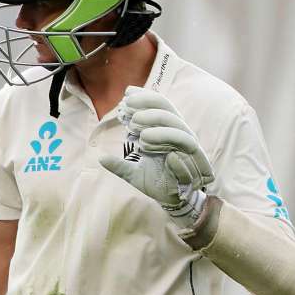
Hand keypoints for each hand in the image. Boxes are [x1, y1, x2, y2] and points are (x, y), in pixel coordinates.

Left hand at [100, 86, 213, 225]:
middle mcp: (180, 136)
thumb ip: (119, 165)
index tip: (126, 94)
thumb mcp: (133, 173)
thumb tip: (100, 158)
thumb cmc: (156, 181)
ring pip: (180, 132)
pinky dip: (175, 153)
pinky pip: (188, 154)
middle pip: (170, 114)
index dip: (145, 97)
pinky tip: (164, 155)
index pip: (161, 107)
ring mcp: (188, 150)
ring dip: (160, 130)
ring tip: (140, 135)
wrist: (173, 200)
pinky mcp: (195, 165)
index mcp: (167, 132)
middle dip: (149, 109)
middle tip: (127, 110)